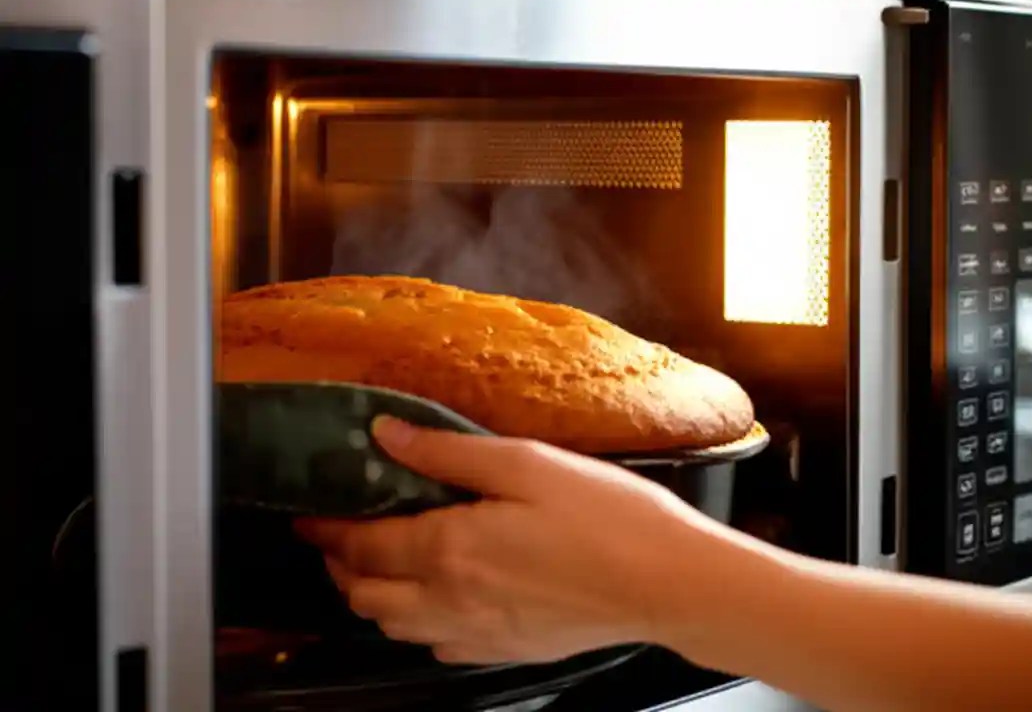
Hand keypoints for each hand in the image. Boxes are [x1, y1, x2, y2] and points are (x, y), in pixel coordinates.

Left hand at [294, 416, 711, 664]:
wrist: (666, 584)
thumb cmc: (606, 518)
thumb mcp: (527, 464)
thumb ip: (448, 452)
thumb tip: (385, 435)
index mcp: (449, 550)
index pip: (363, 546)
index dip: (328, 529)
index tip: (311, 513)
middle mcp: (451, 601)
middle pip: (365, 596)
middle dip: (340, 567)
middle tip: (338, 537)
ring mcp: (477, 634)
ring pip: (394, 628)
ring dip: (372, 598)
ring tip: (376, 567)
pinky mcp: (506, 651)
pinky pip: (437, 647)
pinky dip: (416, 625)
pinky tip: (434, 602)